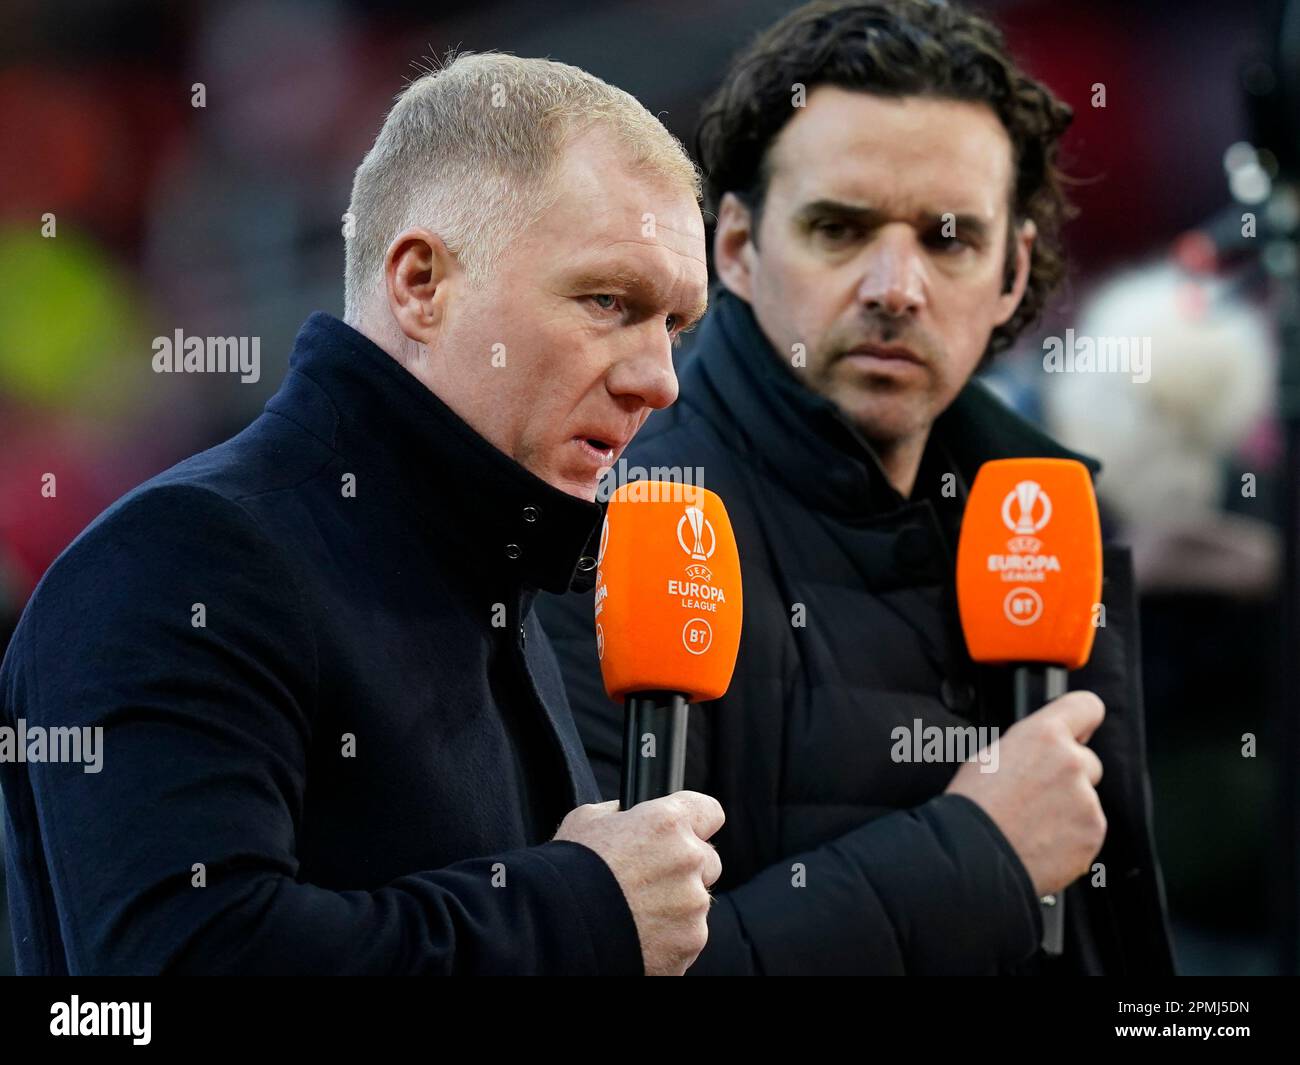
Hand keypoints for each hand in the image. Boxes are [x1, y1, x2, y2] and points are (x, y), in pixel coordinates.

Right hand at [554, 791, 723, 974]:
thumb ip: (621, 815)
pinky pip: (688, 936)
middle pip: (708, 860)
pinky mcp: (690, 942)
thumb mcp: (588, 821)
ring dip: (677, 905)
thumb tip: (629, 816)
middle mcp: (689, 859)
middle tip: (650, 880)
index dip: (697, 822)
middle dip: (685, 869)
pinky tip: (639, 934)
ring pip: (697, 902)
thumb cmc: (569, 870)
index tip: (687, 831)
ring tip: (636, 912)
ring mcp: (693, 905)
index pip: (709, 810)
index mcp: (667, 822)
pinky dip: (670, 937)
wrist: (559, 929)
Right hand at [946, 691, 1106, 895]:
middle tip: (1037, 794)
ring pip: (1087, 799)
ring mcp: (1086, 800)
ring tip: (1033, 822)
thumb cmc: (974, 806)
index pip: (1087, 706)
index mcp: (1044, 735)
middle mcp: (1072, 762)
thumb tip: (1047, 748)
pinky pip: (1088, 829)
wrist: (974, 854)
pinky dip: (1071, 836)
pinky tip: (1042, 840)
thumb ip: (1032, 746)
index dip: (1082, 719)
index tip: (1080, 729)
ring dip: (1069, 808)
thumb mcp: (993, 754)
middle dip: (1069, 775)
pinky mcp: (1092, 834)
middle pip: (1088, 760)